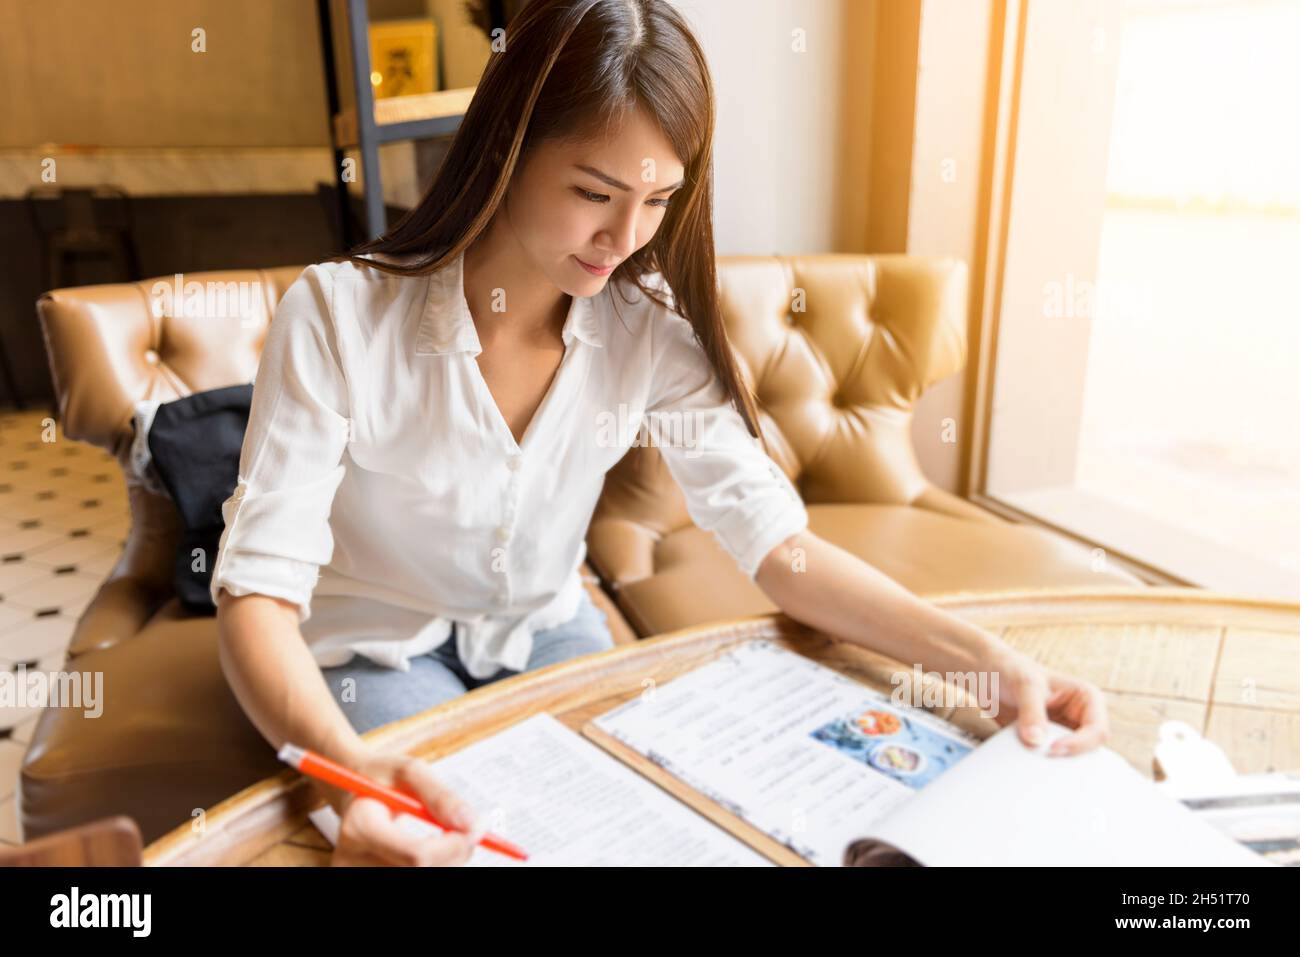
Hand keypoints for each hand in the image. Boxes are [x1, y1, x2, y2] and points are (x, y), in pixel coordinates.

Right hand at [326, 750, 486, 866]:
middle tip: (469, 831)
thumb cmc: (382, 778)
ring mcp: (354, 875)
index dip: (453, 846)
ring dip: (447, 861)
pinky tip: (432, 850)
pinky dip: (435, 866)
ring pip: (423, 879)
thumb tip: (470, 824)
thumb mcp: (409, 771)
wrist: (352, 792)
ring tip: (445, 835)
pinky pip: (415, 882)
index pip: (416, 855)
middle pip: (422, 875)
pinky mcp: (363, 881)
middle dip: (455, 854)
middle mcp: (351, 860)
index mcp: (360, 827)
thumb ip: (439, 795)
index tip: (476, 827)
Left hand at [989, 648, 1109, 755]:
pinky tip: (1024, 765)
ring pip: (1069, 759)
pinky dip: (1039, 765)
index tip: (1051, 748)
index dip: (1079, 744)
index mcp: (1087, 699)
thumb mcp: (1024, 685)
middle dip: (1069, 759)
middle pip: (1088, 751)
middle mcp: (1079, 718)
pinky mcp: (1044, 742)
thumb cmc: (1010, 669)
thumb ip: (1032, 711)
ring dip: (1054, 765)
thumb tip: (1036, 741)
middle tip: (1044, 762)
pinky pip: (1048, 761)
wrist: (985, 673)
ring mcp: (1062, 732)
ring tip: (1034, 766)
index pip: (1097, 731)